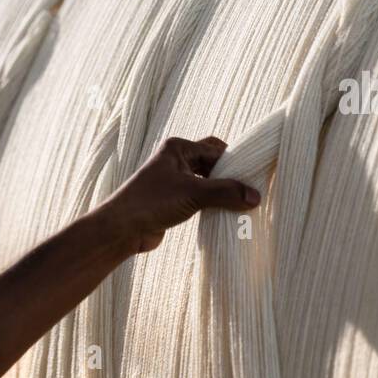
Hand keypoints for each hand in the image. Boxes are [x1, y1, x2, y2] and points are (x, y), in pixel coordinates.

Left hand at [103, 135, 260, 252]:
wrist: (121, 229)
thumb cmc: (150, 203)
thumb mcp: (193, 194)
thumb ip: (225, 192)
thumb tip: (255, 197)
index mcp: (178, 149)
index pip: (216, 150)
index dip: (236, 163)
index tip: (255, 177)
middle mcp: (176, 160)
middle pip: (213, 164)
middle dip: (230, 176)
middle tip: (250, 190)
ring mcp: (175, 181)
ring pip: (208, 182)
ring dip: (223, 192)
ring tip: (243, 203)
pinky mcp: (174, 200)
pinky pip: (201, 197)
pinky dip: (214, 203)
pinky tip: (226, 213)